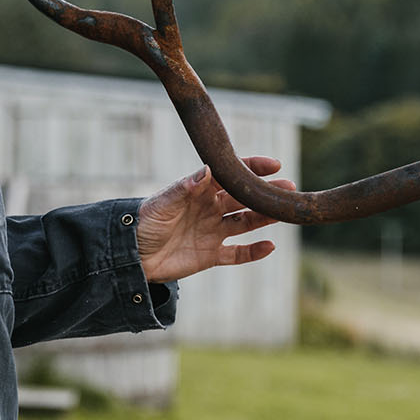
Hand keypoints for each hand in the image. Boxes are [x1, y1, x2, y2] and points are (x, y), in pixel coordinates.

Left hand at [134, 156, 291, 282]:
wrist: (131, 255)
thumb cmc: (143, 222)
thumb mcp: (162, 202)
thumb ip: (185, 187)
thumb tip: (208, 169)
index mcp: (198, 190)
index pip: (229, 175)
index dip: (251, 167)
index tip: (274, 164)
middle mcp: (209, 208)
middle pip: (243, 198)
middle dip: (265, 193)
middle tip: (289, 187)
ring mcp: (212, 231)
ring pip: (245, 222)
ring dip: (264, 218)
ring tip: (284, 213)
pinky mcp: (210, 254)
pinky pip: (237, 253)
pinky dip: (253, 252)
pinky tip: (270, 246)